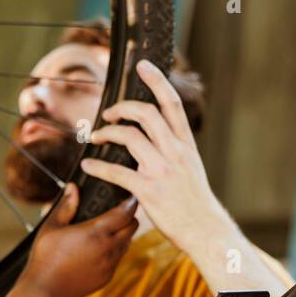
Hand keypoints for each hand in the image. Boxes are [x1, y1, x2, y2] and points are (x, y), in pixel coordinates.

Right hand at [20, 183, 137, 296]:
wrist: (45, 291)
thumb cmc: (44, 257)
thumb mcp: (52, 226)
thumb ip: (66, 206)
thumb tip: (73, 188)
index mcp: (96, 232)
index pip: (125, 213)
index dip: (130, 203)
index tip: (129, 198)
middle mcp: (108, 248)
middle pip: (132, 228)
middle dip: (129, 218)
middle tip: (120, 211)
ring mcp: (109, 265)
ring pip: (127, 244)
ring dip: (123, 235)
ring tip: (108, 229)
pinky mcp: (106, 277)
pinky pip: (117, 259)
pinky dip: (114, 251)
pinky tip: (98, 249)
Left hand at [80, 59, 229, 258]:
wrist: (206, 230)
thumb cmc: (195, 203)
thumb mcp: (191, 169)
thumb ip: (173, 152)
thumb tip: (153, 141)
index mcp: (185, 144)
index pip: (171, 104)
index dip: (157, 81)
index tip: (143, 66)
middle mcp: (175, 152)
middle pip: (146, 113)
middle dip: (122, 107)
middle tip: (107, 112)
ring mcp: (163, 170)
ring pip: (130, 137)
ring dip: (107, 133)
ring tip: (95, 137)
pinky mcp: (149, 190)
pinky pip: (117, 173)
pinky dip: (98, 167)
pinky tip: (88, 166)